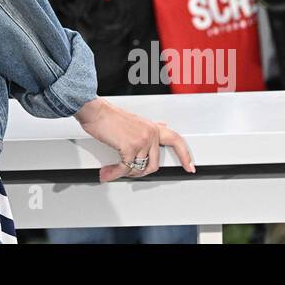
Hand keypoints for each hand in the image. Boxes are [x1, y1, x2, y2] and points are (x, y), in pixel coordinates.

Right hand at [75, 98, 195, 182]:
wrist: (95, 111)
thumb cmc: (109, 116)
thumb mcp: (135, 120)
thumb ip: (150, 127)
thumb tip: (162, 126)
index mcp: (152, 127)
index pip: (176, 141)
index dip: (185, 155)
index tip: (189, 167)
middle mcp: (150, 134)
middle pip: (154, 164)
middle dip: (141, 172)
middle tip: (131, 173)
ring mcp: (141, 141)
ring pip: (138, 168)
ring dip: (124, 172)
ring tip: (114, 170)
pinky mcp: (129, 148)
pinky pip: (125, 168)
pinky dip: (115, 172)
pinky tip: (109, 172)